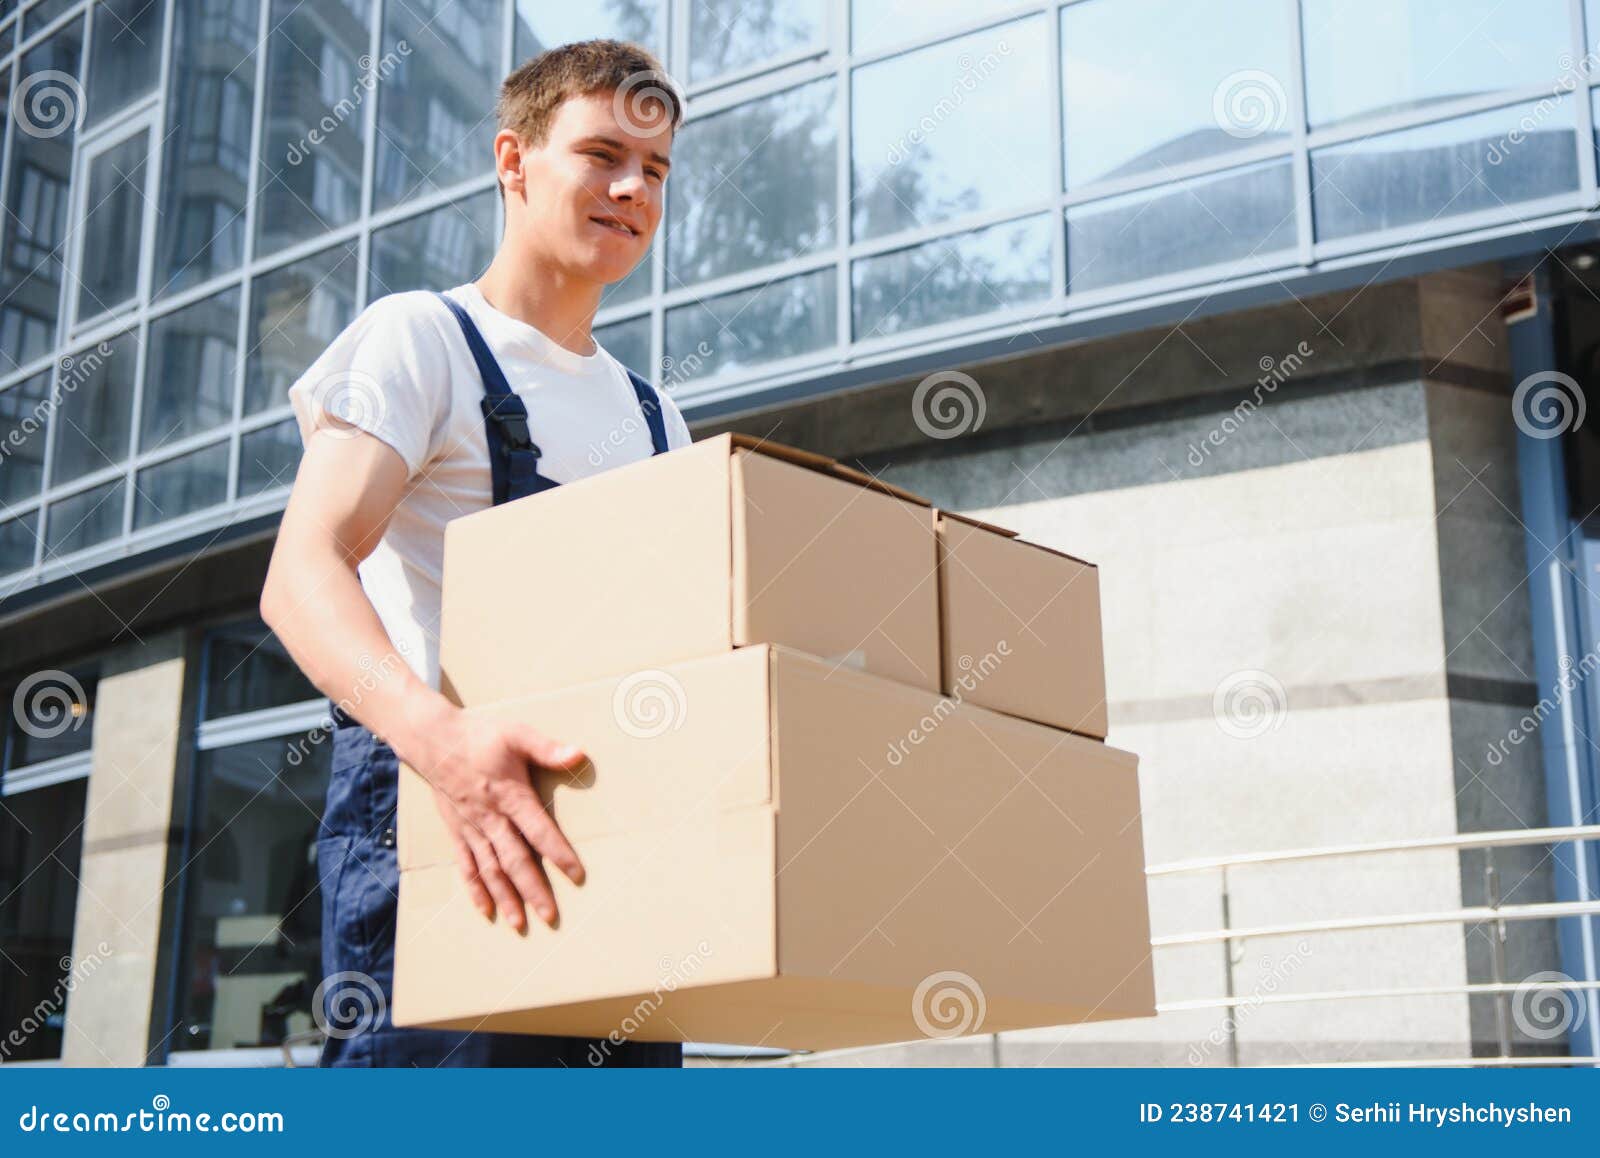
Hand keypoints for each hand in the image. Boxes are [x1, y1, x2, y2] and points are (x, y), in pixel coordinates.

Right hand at [414, 707, 587, 930]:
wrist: (433, 739)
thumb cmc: (480, 736)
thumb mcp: (517, 734)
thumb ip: (547, 748)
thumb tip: (579, 755)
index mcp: (510, 796)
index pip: (539, 830)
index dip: (558, 853)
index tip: (577, 875)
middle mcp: (490, 818)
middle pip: (514, 860)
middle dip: (532, 889)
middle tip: (550, 916)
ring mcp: (471, 828)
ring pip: (490, 869)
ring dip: (505, 897)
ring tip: (520, 924)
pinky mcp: (456, 831)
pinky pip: (466, 865)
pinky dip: (476, 888)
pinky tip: (487, 910)